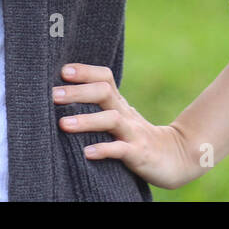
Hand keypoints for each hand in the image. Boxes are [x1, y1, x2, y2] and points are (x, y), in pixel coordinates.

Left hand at [54, 62, 207, 190]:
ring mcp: (133, 133)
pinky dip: (105, 150)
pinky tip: (87, 153)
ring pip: (111, 120)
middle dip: (78, 92)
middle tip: (53, 94)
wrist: (176, 158)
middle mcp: (126, 114)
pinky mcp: (139, 154)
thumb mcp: (120, 119)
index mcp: (119, 104)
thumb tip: (64, 97)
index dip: (86, 72)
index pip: (105, 78)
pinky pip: (121, 150)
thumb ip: (99, 108)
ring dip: (87, 121)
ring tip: (63, 124)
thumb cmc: (137, 138)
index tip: (63, 70)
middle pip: (104, 93)